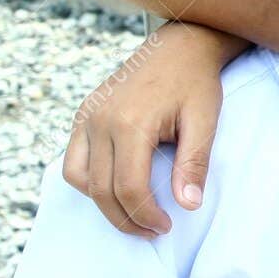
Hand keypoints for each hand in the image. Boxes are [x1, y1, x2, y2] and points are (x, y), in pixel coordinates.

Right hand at [61, 21, 243, 236]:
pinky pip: (73, 160)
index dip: (145, 216)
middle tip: (152, 231)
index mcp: (130, 122)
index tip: (165, 227)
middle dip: (125, 219)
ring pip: (78, 179)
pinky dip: (88, 182)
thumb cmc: (195, 83)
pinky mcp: (83, 113)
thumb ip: (194, 164)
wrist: (179, 46)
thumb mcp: (205, 121)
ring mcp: (87, 116)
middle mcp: (100, 120)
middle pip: (101, 189)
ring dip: (102, 204)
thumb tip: (188, 206)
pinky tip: (116, 188)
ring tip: (133, 214)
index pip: (128, 187)